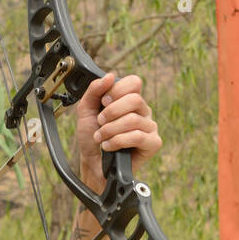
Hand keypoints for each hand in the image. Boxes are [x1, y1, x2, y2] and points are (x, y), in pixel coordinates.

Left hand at [73, 73, 161, 192]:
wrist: (92, 163)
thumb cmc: (92, 137)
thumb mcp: (86, 111)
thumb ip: (94, 91)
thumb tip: (110, 76)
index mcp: (130, 100)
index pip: (134, 82)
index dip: (117, 90)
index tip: (103, 102)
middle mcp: (143, 112)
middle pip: (135, 99)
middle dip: (111, 112)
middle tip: (100, 122)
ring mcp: (150, 127)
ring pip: (133, 119)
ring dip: (110, 129)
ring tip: (101, 137)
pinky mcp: (153, 143)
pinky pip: (138, 136)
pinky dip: (118, 141)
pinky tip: (109, 146)